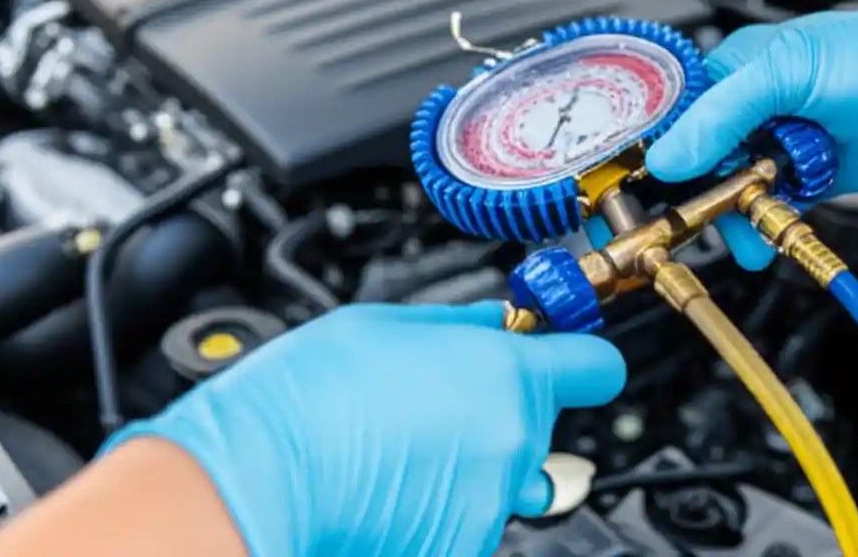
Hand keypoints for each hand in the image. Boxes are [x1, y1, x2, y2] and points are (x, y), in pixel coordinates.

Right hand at [101, 302, 625, 556]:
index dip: (583, 360)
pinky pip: (473, 517)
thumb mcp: (389, 325)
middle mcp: (514, 441)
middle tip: (443, 405)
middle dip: (507, 413)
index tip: (570, 358)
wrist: (258, 477)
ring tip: (406, 448)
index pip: (598, 367)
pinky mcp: (463, 545)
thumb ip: (462, 327)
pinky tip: (396, 486)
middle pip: (544, 424)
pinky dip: (446, 504)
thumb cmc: (310, 395)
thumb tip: (497, 323)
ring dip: (476, 462)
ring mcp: (491, 502)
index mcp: (506, 376)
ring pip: (508, 475)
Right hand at [645, 0, 857, 268]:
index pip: (673, 113)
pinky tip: (765, 237)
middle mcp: (752, 106)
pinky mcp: (808, 176)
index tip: (649, 190)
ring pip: (729, 190)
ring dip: (730, 218)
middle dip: (693, 195)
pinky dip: (762, 225)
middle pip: (695, 160)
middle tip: (697, 223)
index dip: (656, 152)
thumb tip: (669, 155)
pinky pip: (767, 207)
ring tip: (746, 236)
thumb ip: (725, 113)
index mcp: (737, 68)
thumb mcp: (795, 73)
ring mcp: (780, 143)